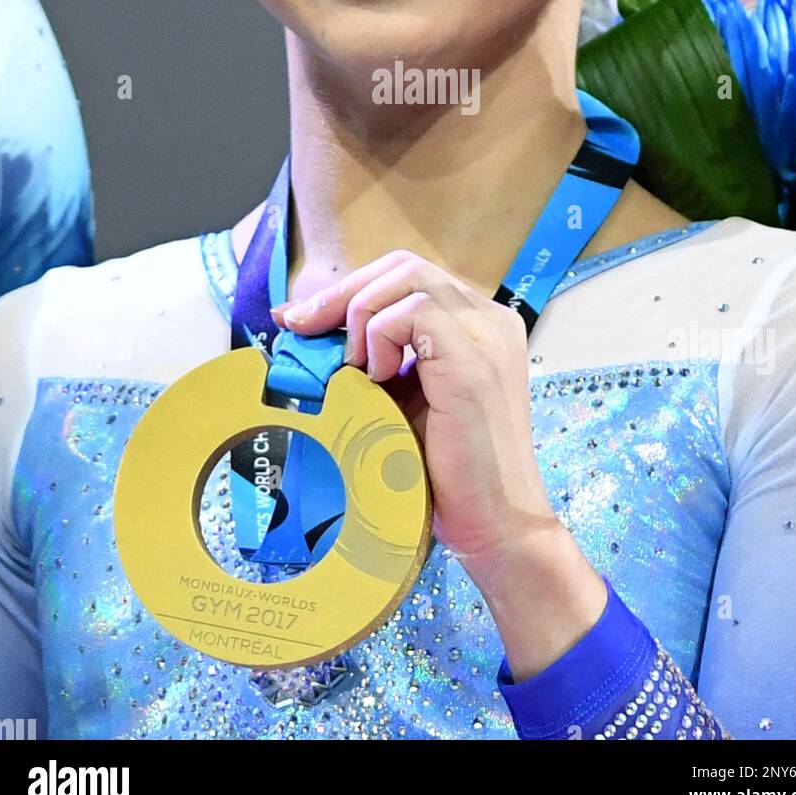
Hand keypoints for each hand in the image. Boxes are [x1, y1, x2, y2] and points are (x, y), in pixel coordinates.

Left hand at [270, 249, 561, 567]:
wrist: (495, 527)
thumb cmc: (447, 474)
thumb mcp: (403, 400)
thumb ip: (375, 361)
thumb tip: (307, 331)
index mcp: (479, 324)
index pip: (408, 277)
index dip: (350, 289)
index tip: (299, 320)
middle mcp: (490, 320)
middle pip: (405, 266)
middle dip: (344, 292)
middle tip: (301, 327)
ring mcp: (487, 336)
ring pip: (408, 278)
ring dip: (362, 315)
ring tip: (356, 369)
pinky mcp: (475, 362)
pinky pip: (415, 312)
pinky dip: (381, 336)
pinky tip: (377, 378)